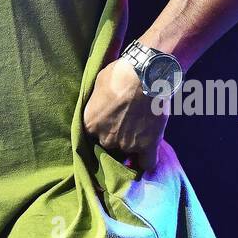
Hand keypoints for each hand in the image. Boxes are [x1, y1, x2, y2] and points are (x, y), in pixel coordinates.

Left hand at [83, 57, 169, 171]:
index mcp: (90, 123)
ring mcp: (126, 144)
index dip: (100, 127)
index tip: (107, 121)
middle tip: (125, 121)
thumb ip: (97, 101)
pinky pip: (147, 163)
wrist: (146, 74)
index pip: (91, 134)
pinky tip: (147, 155)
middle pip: (108, 143)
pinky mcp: (147, 145)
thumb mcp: (99, 84)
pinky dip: (147, 161)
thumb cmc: (120, 74)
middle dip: (115, 135)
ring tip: (140, 128)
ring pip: (127, 150)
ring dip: (131, 143)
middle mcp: (105, 138)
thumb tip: (100, 103)